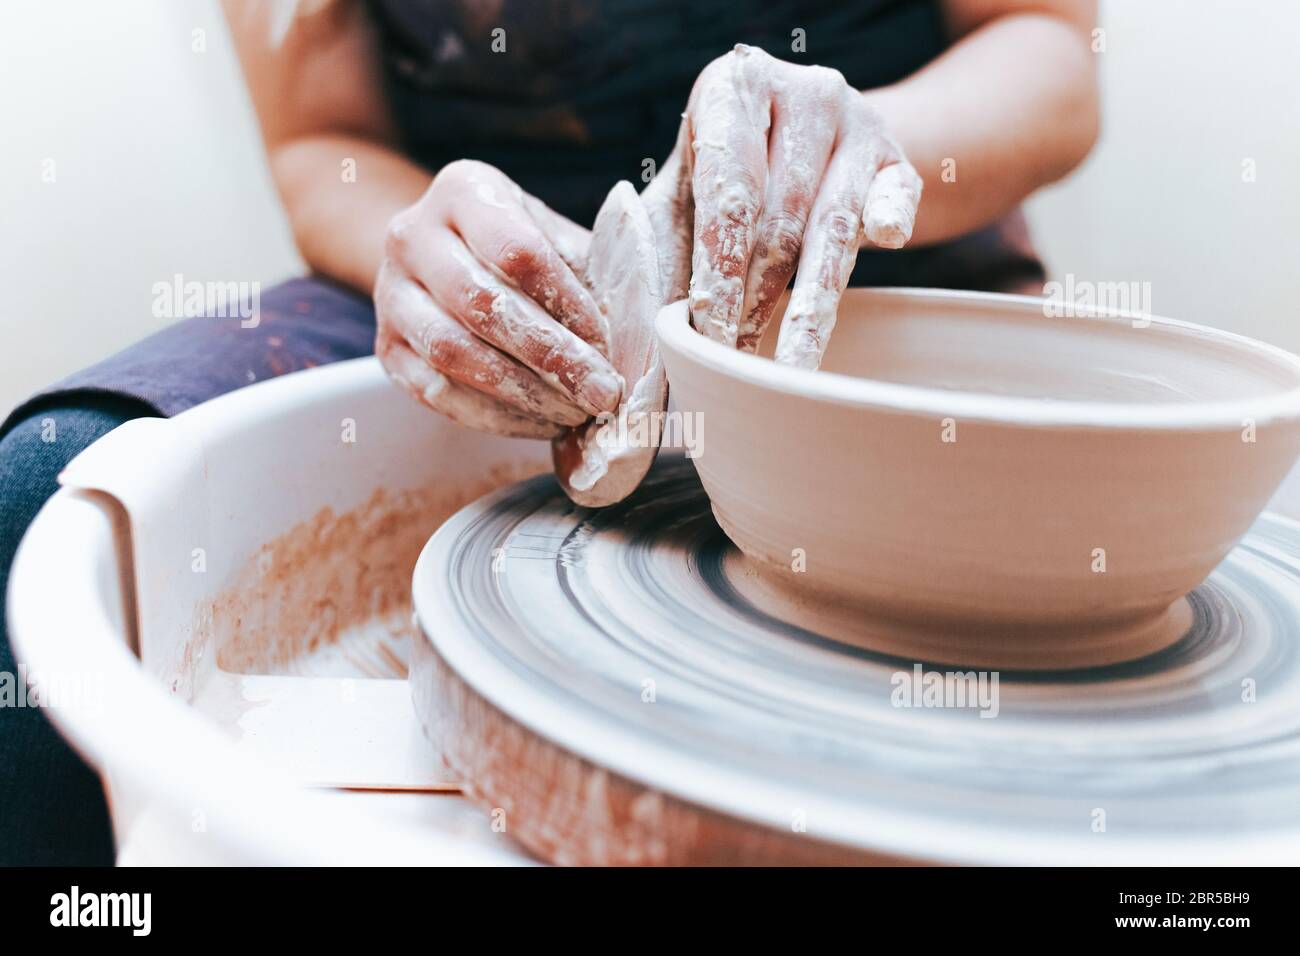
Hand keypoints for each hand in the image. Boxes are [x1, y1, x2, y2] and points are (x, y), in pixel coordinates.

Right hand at [375, 160, 623, 437]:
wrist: (439, 256)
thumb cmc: (518, 245)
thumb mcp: (554, 234)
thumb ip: (592, 268)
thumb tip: (637, 330)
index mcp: (464, 190)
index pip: (517, 251)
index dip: (567, 303)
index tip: (607, 342)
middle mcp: (412, 236)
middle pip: (481, 304)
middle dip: (551, 357)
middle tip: (601, 393)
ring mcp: (390, 295)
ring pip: (453, 353)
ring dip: (523, 393)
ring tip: (575, 413)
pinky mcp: (386, 349)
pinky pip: (436, 393)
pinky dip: (494, 416)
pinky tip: (540, 423)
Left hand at [659, 45, 922, 367]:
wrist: (806, 128)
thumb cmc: (726, 172)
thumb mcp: (683, 193)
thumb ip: (660, 249)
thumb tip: (646, 337)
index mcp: (733, 88)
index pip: (727, 195)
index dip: (720, 271)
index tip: (709, 335)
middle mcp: (803, 93)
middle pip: (780, 218)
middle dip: (755, 301)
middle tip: (737, 365)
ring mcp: (860, 119)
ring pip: (832, 225)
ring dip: (809, 306)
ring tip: (789, 368)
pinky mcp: (898, 155)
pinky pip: (897, 197)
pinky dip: (888, 220)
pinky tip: (884, 242)